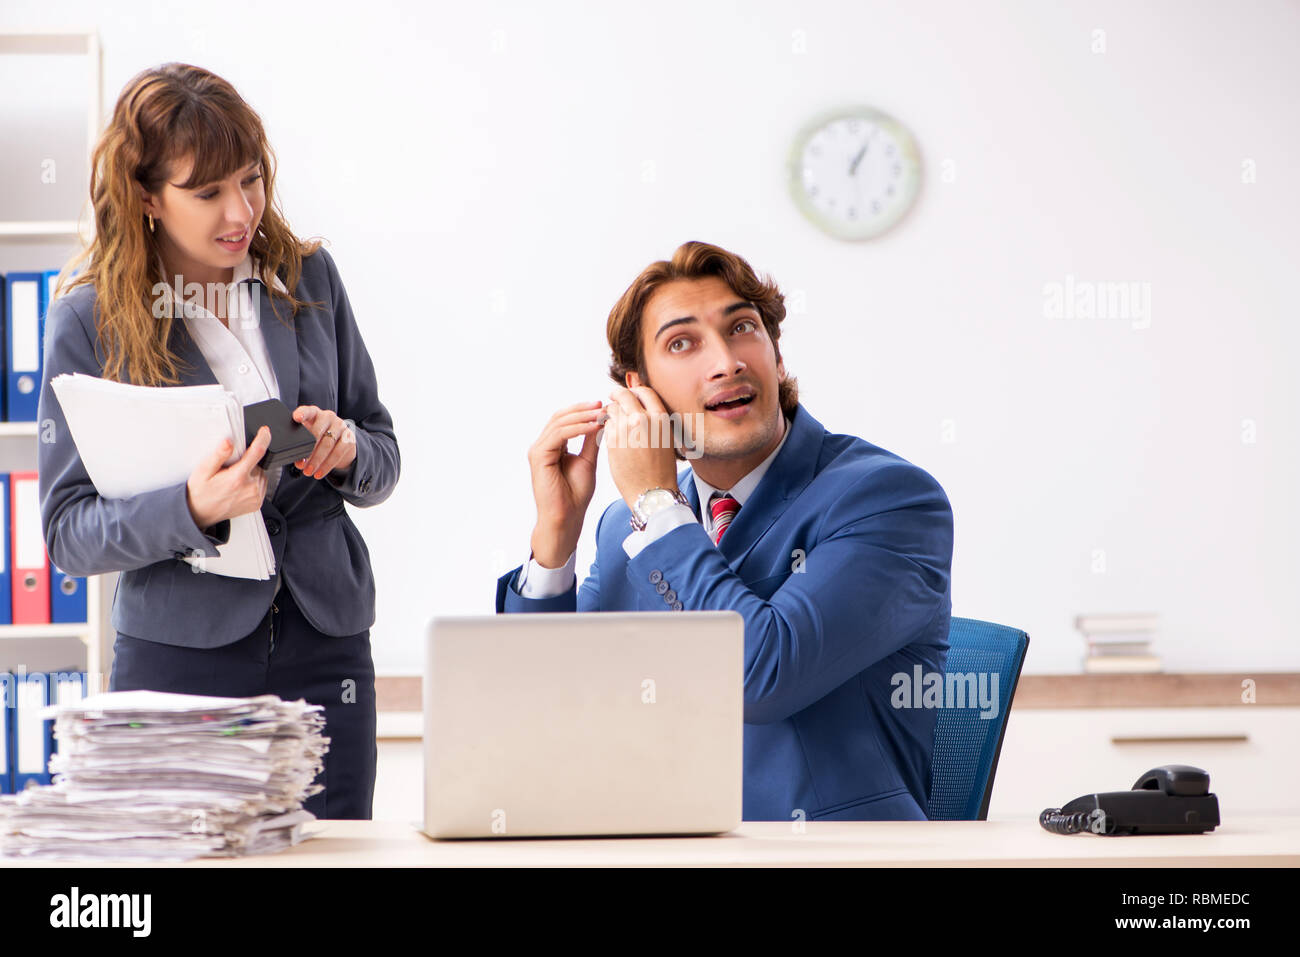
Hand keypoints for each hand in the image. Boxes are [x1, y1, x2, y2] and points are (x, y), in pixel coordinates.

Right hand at [186, 426, 271, 528]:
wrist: (199, 513)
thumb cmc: (200, 492)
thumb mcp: (203, 470)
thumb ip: (218, 455)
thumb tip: (229, 442)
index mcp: (237, 478)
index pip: (257, 453)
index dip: (263, 439)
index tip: (265, 431)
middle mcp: (250, 488)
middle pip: (259, 463)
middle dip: (248, 461)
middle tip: (231, 468)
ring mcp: (255, 497)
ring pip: (261, 474)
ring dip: (252, 471)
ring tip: (234, 479)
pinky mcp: (258, 503)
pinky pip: (262, 485)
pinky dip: (254, 482)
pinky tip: (239, 486)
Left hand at [292, 405, 356, 479]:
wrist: (340, 443)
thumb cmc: (319, 439)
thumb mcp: (308, 438)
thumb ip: (301, 445)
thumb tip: (299, 461)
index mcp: (315, 414)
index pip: (308, 411)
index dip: (302, 414)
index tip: (297, 418)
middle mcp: (328, 417)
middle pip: (318, 432)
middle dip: (309, 451)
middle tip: (302, 465)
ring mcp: (340, 426)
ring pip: (328, 444)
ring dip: (317, 460)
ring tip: (309, 471)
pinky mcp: (349, 437)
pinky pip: (338, 452)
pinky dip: (327, 465)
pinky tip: (320, 472)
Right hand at [527, 400, 604, 567]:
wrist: (567, 517)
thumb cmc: (576, 495)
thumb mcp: (588, 462)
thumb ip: (591, 441)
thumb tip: (602, 421)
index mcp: (553, 446)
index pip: (565, 420)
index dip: (583, 411)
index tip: (604, 406)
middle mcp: (543, 446)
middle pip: (560, 417)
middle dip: (582, 409)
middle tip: (602, 404)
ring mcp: (538, 450)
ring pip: (559, 423)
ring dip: (582, 416)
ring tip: (600, 413)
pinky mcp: (539, 456)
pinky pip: (558, 435)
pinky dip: (577, 428)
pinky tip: (593, 426)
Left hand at [605, 375, 679, 510]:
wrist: (652, 491)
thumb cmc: (661, 469)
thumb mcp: (666, 439)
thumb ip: (654, 420)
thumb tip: (641, 407)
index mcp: (660, 418)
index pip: (644, 392)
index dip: (635, 391)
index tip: (629, 393)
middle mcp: (643, 419)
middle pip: (624, 396)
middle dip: (617, 395)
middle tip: (612, 397)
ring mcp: (626, 429)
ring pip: (612, 409)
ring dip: (610, 412)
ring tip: (610, 418)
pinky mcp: (612, 440)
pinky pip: (606, 424)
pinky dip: (606, 426)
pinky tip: (610, 433)